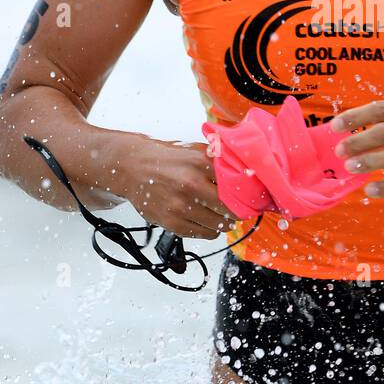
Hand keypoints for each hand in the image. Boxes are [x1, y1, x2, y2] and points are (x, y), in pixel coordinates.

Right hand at [113, 135, 238, 238]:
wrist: (132, 168)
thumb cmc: (166, 160)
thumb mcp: (194, 150)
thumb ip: (218, 158)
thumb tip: (246, 170)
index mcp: (200, 163)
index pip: (235, 184)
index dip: (246, 195)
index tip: (252, 199)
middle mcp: (191, 184)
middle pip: (229, 207)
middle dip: (238, 212)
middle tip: (241, 212)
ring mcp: (180, 205)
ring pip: (218, 224)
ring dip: (226, 224)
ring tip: (226, 219)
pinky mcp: (171, 222)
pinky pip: (203, 233)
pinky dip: (210, 231)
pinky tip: (210, 224)